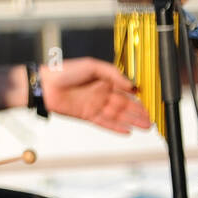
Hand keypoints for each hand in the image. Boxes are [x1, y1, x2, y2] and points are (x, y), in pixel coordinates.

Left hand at [38, 57, 152, 132]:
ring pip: (118, 115)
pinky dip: (116, 127)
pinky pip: (105, 123)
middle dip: (139, 112)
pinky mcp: (87, 115)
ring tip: (146, 126)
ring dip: (132, 121)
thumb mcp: (92, 66)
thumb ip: (113, 74)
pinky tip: (128, 131)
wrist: (45, 85)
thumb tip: (131, 85)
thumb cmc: (65, 71)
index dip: (138, 97)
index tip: (151, 102)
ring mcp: (95, 105)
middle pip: (125, 105)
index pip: (125, 90)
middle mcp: (101, 93)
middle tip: (152, 119)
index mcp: (104, 80)